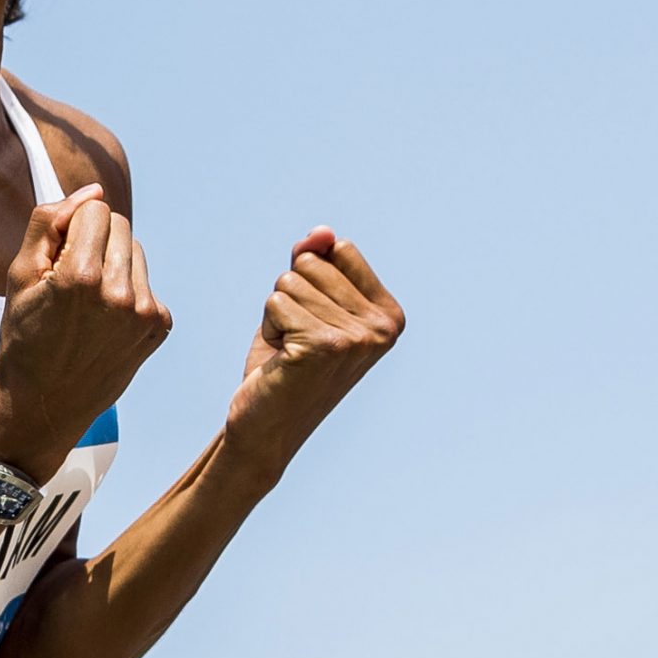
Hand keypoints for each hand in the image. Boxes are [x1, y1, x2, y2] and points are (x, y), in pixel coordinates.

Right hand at [0, 184, 173, 481]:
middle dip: (94, 240)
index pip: (95, 208)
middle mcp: (120, 294)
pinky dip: (127, 293)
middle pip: (119, 225)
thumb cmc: (24, 335)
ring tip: (87, 301)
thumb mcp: (20, 272)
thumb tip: (94, 190)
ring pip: (136, 252)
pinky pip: (147, 284)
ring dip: (113, 264)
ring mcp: (144, 313)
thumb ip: (51, 219)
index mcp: (81, 276)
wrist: (41, 403)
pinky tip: (104, 321)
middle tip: (70, 280)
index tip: (57, 257)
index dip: (71, 227)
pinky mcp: (159, 326)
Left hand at [225, 226, 405, 467]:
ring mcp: (356, 338)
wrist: (267, 425)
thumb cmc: (286, 363)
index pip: (340, 249)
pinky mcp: (322, 347)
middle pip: (313, 262)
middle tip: (298, 339)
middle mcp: (381, 328)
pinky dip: (269, 327)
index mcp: (389, 315)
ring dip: (278, 314)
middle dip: (292, 295)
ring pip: (290, 281)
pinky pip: (276, 302)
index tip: (315, 321)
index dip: (313, 278)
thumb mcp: (305, 301)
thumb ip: (316, 260)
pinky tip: (282, 360)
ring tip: (290, 350)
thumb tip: (321, 232)